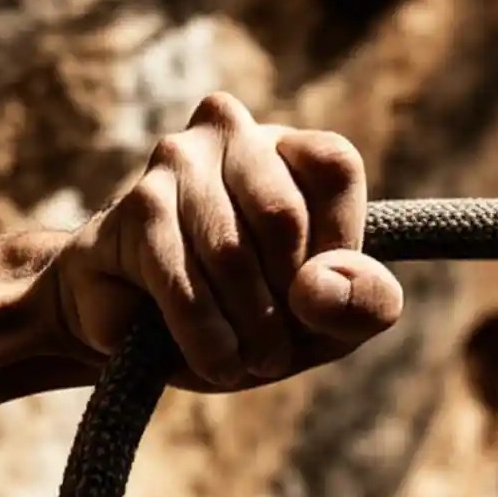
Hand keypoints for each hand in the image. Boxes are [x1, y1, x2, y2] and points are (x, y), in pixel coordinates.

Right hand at [49, 92, 402, 391]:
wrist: (140, 329)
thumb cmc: (248, 312)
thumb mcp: (329, 320)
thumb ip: (362, 302)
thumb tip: (320, 288)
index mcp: (288, 147)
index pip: (332, 167)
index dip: (335, 242)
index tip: (315, 299)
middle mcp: (230, 134)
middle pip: (282, 215)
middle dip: (285, 299)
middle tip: (279, 349)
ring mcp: (175, 163)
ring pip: (229, 251)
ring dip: (248, 326)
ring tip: (250, 361)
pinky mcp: (135, 210)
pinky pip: (181, 280)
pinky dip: (206, 334)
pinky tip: (219, 362)